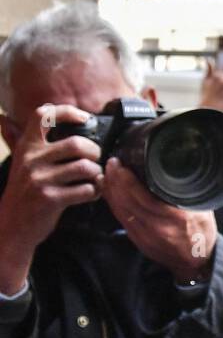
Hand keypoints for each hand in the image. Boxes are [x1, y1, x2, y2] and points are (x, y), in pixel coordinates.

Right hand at [0, 104, 103, 293]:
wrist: (12, 226)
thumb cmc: (24, 192)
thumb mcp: (20, 163)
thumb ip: (22, 141)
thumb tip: (4, 117)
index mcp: (26, 147)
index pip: (43, 116)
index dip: (67, 112)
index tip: (85, 118)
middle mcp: (31, 160)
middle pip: (76, 143)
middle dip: (95, 152)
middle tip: (96, 160)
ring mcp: (40, 180)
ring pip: (85, 167)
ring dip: (97, 174)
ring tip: (95, 179)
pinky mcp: (50, 199)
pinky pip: (86, 189)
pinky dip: (95, 191)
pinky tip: (91, 193)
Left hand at [102, 158, 216, 283]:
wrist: (196, 262)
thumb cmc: (201, 235)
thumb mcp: (202, 210)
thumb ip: (187, 194)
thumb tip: (175, 172)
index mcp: (175, 218)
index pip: (143, 196)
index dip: (128, 180)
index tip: (122, 165)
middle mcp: (156, 227)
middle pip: (127, 202)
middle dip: (115, 181)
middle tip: (111, 164)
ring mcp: (144, 235)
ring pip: (120, 210)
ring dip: (111, 191)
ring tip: (107, 175)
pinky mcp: (137, 239)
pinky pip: (121, 218)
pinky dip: (113, 204)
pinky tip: (110, 193)